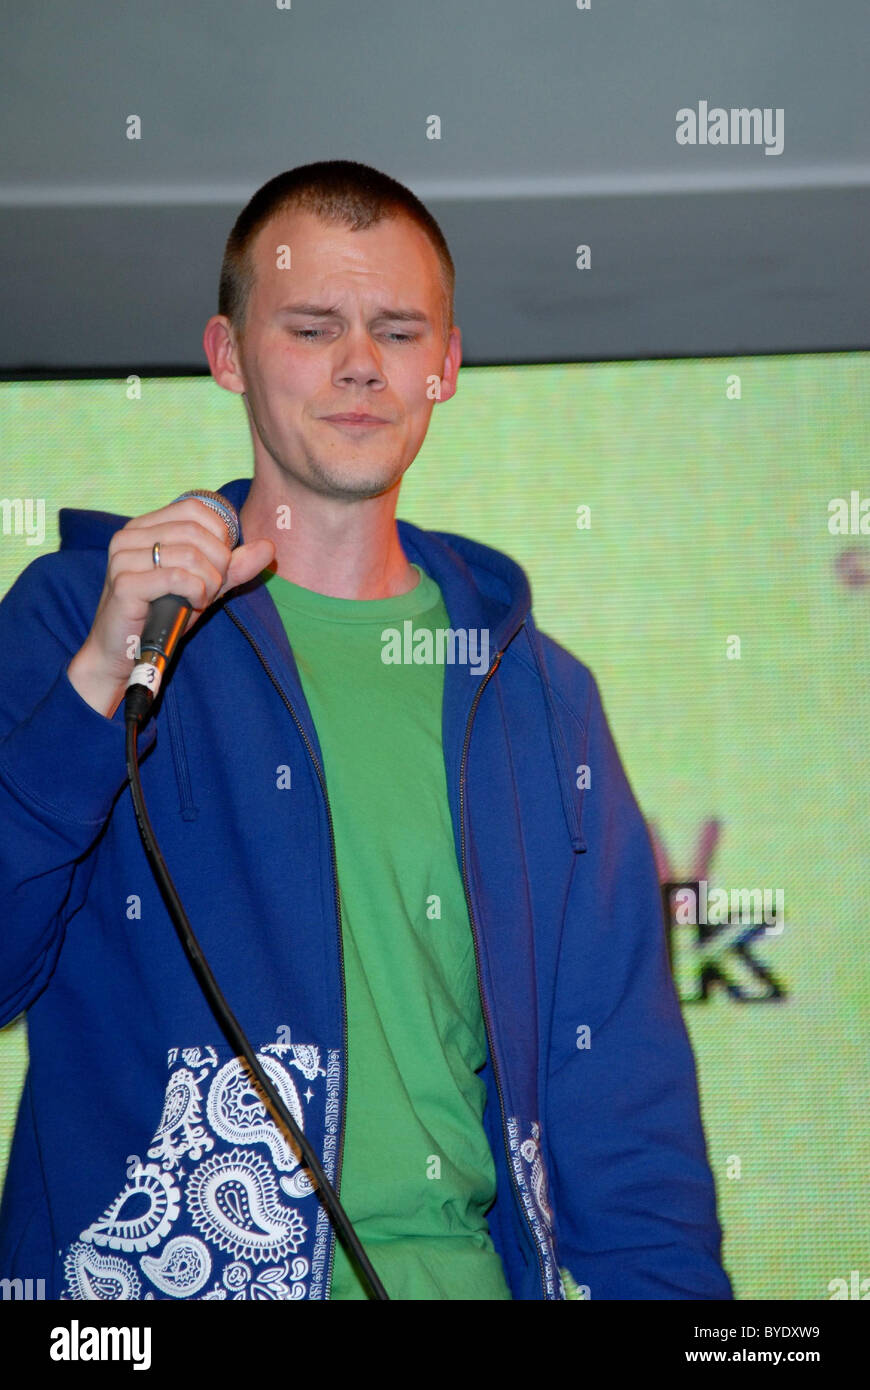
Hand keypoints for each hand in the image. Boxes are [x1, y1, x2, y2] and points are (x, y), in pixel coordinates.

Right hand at [67, 496, 274, 717]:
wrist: (121, 652)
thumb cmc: (161, 615)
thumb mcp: (203, 585)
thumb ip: (234, 566)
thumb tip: (269, 546)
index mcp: (144, 526)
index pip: (195, 507)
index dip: (219, 534)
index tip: (219, 563)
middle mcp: (128, 536)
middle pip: (196, 532)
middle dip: (218, 562)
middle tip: (212, 588)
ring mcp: (122, 558)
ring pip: (190, 554)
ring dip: (208, 582)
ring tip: (200, 598)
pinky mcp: (124, 584)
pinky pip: (178, 578)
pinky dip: (196, 592)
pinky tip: (191, 604)